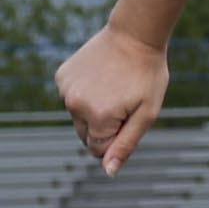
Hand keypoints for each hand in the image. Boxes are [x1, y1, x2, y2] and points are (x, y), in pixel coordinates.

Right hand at [55, 27, 163, 172]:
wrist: (134, 36)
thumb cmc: (147, 75)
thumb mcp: (147, 113)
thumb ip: (126, 144)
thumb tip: (108, 171)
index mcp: (98, 117)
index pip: (99, 149)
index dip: (117, 139)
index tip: (130, 119)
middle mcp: (75, 105)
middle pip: (86, 135)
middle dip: (105, 127)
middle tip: (125, 103)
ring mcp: (65, 90)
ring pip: (78, 116)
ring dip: (95, 110)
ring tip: (114, 88)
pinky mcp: (61, 77)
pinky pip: (72, 97)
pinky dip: (85, 93)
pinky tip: (102, 77)